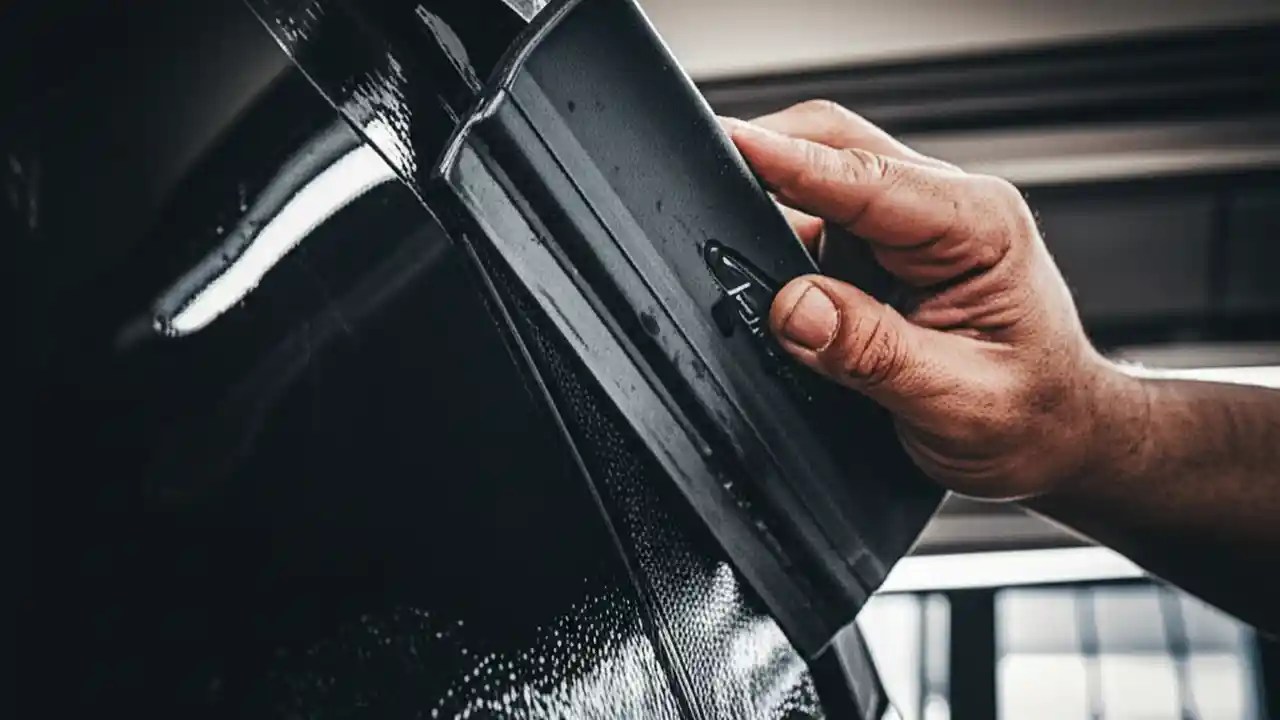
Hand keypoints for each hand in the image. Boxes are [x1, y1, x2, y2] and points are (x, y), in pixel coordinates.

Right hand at [721, 101, 1139, 499]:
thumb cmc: (1032, 417)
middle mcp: (948, 209)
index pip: (867, 180)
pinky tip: (790, 294)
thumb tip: (793, 309)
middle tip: (707, 187)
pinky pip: (824, 226)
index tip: (732, 143)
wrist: (1060, 436)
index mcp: (977, 227)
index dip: (791, 163)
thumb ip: (870, 352)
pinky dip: (790, 249)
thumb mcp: (954, 400)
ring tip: (768, 284)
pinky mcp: (891, 248)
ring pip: (822, 183)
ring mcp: (917, 224)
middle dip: (770, 159)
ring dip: (780, 218)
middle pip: (838, 147)